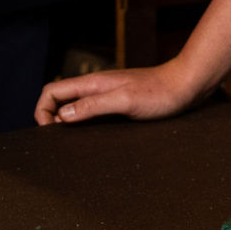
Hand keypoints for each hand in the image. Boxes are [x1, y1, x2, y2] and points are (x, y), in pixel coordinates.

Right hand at [35, 62, 204, 125]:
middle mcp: (97, 88)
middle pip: (60, 101)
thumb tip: (61, 117)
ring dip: (69, 124)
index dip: (42, 111)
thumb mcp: (125, 100)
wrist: (189, 85)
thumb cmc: (160, 92)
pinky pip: (94, 114)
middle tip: (59, 142)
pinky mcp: (121, 104)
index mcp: (93, 84)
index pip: (51, 92)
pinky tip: (97, 140)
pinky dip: (87, 126)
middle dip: (51, 120)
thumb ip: (92, 106)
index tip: (49, 132)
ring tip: (74, 144)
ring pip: (77, 108)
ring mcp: (109, 96)